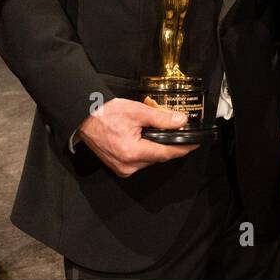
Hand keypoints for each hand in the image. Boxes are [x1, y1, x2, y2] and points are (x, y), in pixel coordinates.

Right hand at [76, 97, 196, 177]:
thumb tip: (181, 122)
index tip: (195, 143)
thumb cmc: (105, 114)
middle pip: (159, 157)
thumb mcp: (137, 111)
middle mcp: (128, 166)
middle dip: (168, 142)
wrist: (83, 118)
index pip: (166, 154)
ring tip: (155, 127)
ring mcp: (122, 168)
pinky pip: (140, 160)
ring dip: (156, 145)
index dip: (183, 148)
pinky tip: (145, 135)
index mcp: (132, 153)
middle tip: (173, 126)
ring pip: (150, 158)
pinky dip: (146, 148)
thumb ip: (161, 118)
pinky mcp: (119, 166)